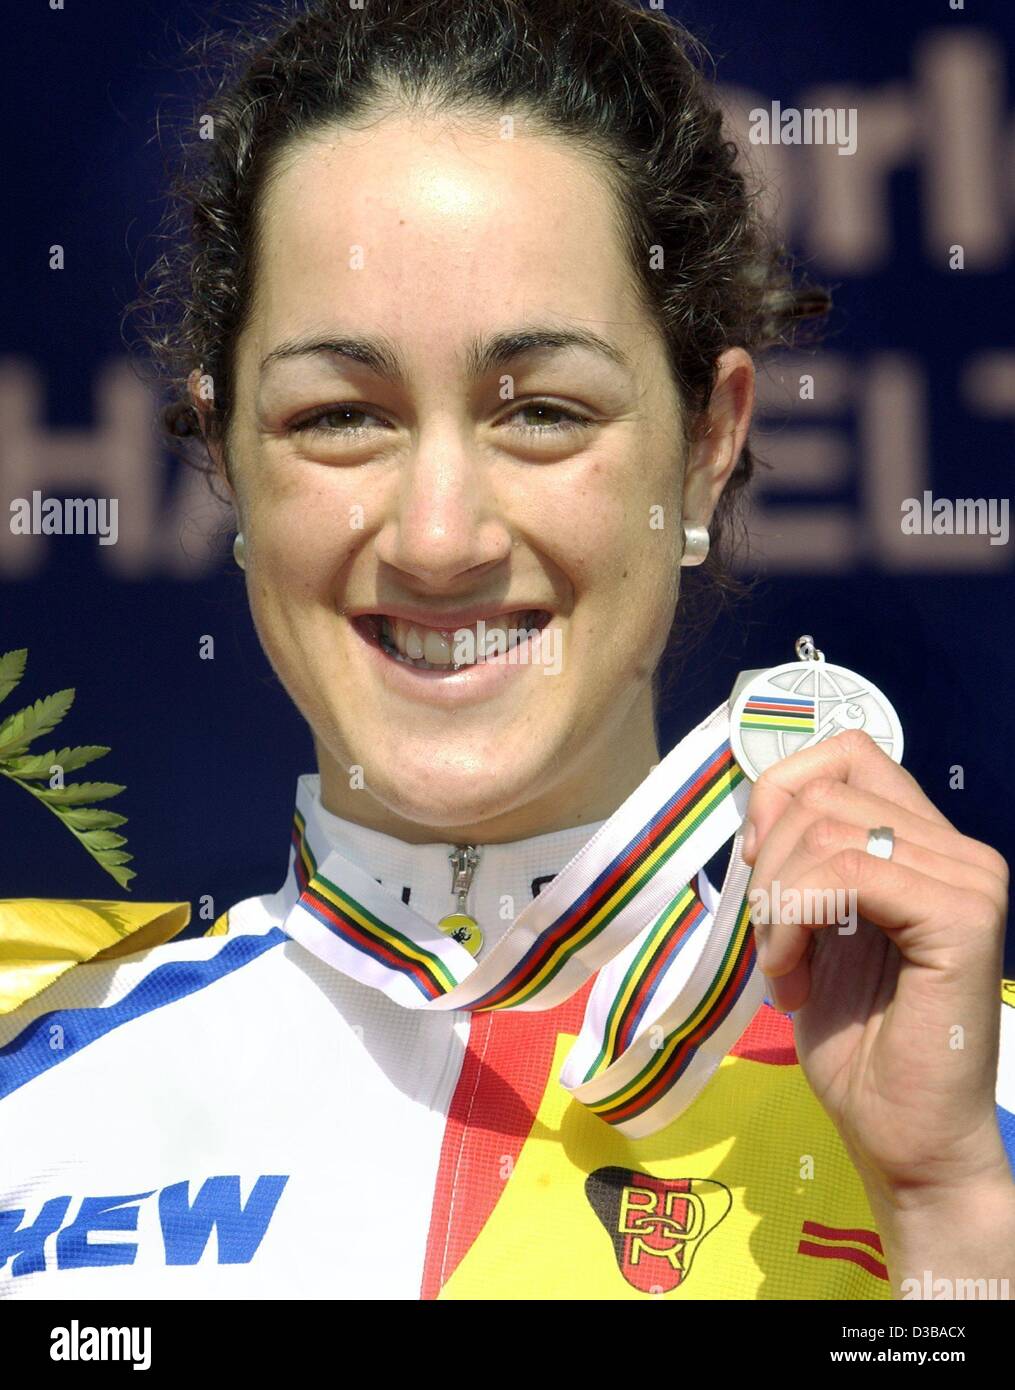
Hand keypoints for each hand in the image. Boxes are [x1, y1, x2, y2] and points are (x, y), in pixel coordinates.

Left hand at [741, 729, 1011, 1221]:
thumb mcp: (810, 926)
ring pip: (826, 829)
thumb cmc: (858, 1043)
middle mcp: (959, 849)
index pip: (846, 754)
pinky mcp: (963, 917)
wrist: (904, 1139)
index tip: (758, 867)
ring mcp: (970, 878)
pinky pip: (845, 873)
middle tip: (772, 943)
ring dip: (777, 903)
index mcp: (925, 844)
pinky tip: (793, 980)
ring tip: (786, 970)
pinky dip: (794, 922)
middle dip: (769, 864)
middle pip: (823, 790)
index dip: (780, 794)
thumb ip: (801, 858)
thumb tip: (762, 800)